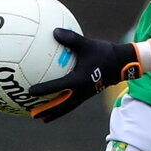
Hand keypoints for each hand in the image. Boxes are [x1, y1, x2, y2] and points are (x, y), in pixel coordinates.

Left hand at [28, 29, 142, 122]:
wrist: (120, 64)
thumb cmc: (103, 53)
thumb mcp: (87, 44)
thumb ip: (71, 38)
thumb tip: (54, 31)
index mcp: (78, 80)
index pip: (58, 87)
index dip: (43, 89)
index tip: (30, 91)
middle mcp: (80, 91)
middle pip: (60, 105)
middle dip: (46, 110)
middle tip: (32, 114)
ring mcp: (84, 95)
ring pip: (66, 108)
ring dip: (53, 113)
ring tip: (41, 118)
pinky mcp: (86, 95)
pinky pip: (71, 104)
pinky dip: (61, 108)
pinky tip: (55, 108)